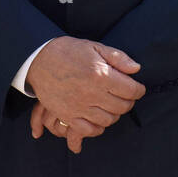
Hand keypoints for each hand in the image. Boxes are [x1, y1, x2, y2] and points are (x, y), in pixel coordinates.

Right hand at [25, 37, 144, 145]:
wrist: (39, 59)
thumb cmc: (68, 51)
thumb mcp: (95, 47)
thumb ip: (118, 58)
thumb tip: (136, 69)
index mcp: (101, 75)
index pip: (131, 90)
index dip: (139, 90)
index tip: (137, 88)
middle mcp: (92, 93)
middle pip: (122, 107)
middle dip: (129, 101)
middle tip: (125, 95)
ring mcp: (79, 106)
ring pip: (109, 120)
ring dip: (115, 114)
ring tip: (112, 104)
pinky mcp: (68, 115)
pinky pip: (89, 130)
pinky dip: (98, 127)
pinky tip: (99, 117)